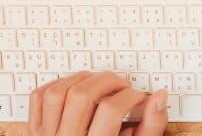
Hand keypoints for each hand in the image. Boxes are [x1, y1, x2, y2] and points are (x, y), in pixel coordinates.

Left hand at [27, 72, 167, 135]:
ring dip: (82, 79)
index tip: (139, 97)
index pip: (111, 110)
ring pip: (58, 93)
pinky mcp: (35, 132)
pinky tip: (75, 87)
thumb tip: (159, 97)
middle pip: (82, 95)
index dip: (131, 96)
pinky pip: (38, 98)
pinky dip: (57, 85)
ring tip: (99, 83)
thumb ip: (151, 126)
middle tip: (122, 86)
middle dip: (108, 81)